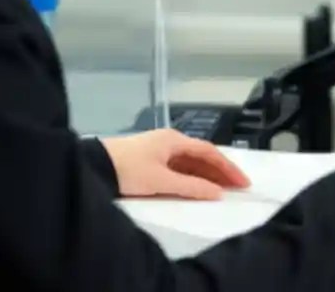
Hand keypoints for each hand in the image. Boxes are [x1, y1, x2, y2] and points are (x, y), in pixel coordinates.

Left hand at [101, 129, 250, 200]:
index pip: (209, 152)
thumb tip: (217, 193)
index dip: (228, 167)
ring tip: (222, 190)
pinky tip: (197, 188)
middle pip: (201, 156)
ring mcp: (158, 150)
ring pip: (189, 162)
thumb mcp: (161, 181)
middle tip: (237, 188)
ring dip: (207, 175)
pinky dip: (191, 177)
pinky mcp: (149, 161)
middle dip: (220, 171)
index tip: (243, 183)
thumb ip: (191, 187)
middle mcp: (169, 142)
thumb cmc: (127, 170)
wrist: (92, 167)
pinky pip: (178, 168)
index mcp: (174, 140)